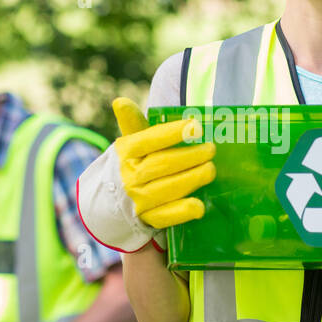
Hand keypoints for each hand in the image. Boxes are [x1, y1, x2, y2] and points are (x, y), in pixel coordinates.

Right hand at [76, 97, 215, 251]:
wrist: (110, 202)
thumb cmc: (130, 164)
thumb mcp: (129, 143)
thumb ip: (132, 122)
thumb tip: (121, 101)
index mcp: (125, 152)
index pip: (150, 140)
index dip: (173, 133)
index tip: (196, 126)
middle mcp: (129, 176)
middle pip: (164, 164)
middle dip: (191, 156)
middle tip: (211, 149)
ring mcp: (138, 200)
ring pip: (169, 189)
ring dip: (193, 178)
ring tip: (210, 169)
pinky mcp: (147, 220)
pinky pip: (168, 216)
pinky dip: (184, 211)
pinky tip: (200, 206)